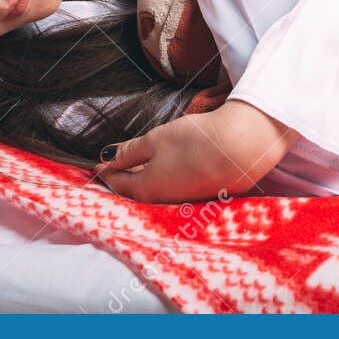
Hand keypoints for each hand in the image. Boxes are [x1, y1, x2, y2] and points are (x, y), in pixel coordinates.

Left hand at [93, 99, 298, 202]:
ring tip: (136, 168)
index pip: (119, 182)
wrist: (242, 148)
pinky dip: (165, 180)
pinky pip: (176, 189)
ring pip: (157, 191)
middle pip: (136, 191)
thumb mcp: (156, 139)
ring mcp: (186, 199)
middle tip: (112, 169)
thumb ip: (130, 151)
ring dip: (143, 181)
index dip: (106, 172)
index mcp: (147, 188)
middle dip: (123, 180)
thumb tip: (107, 158)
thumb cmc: (195, 141)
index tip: (96, 166)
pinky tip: (168, 170)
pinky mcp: (205, 193)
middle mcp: (164, 200)